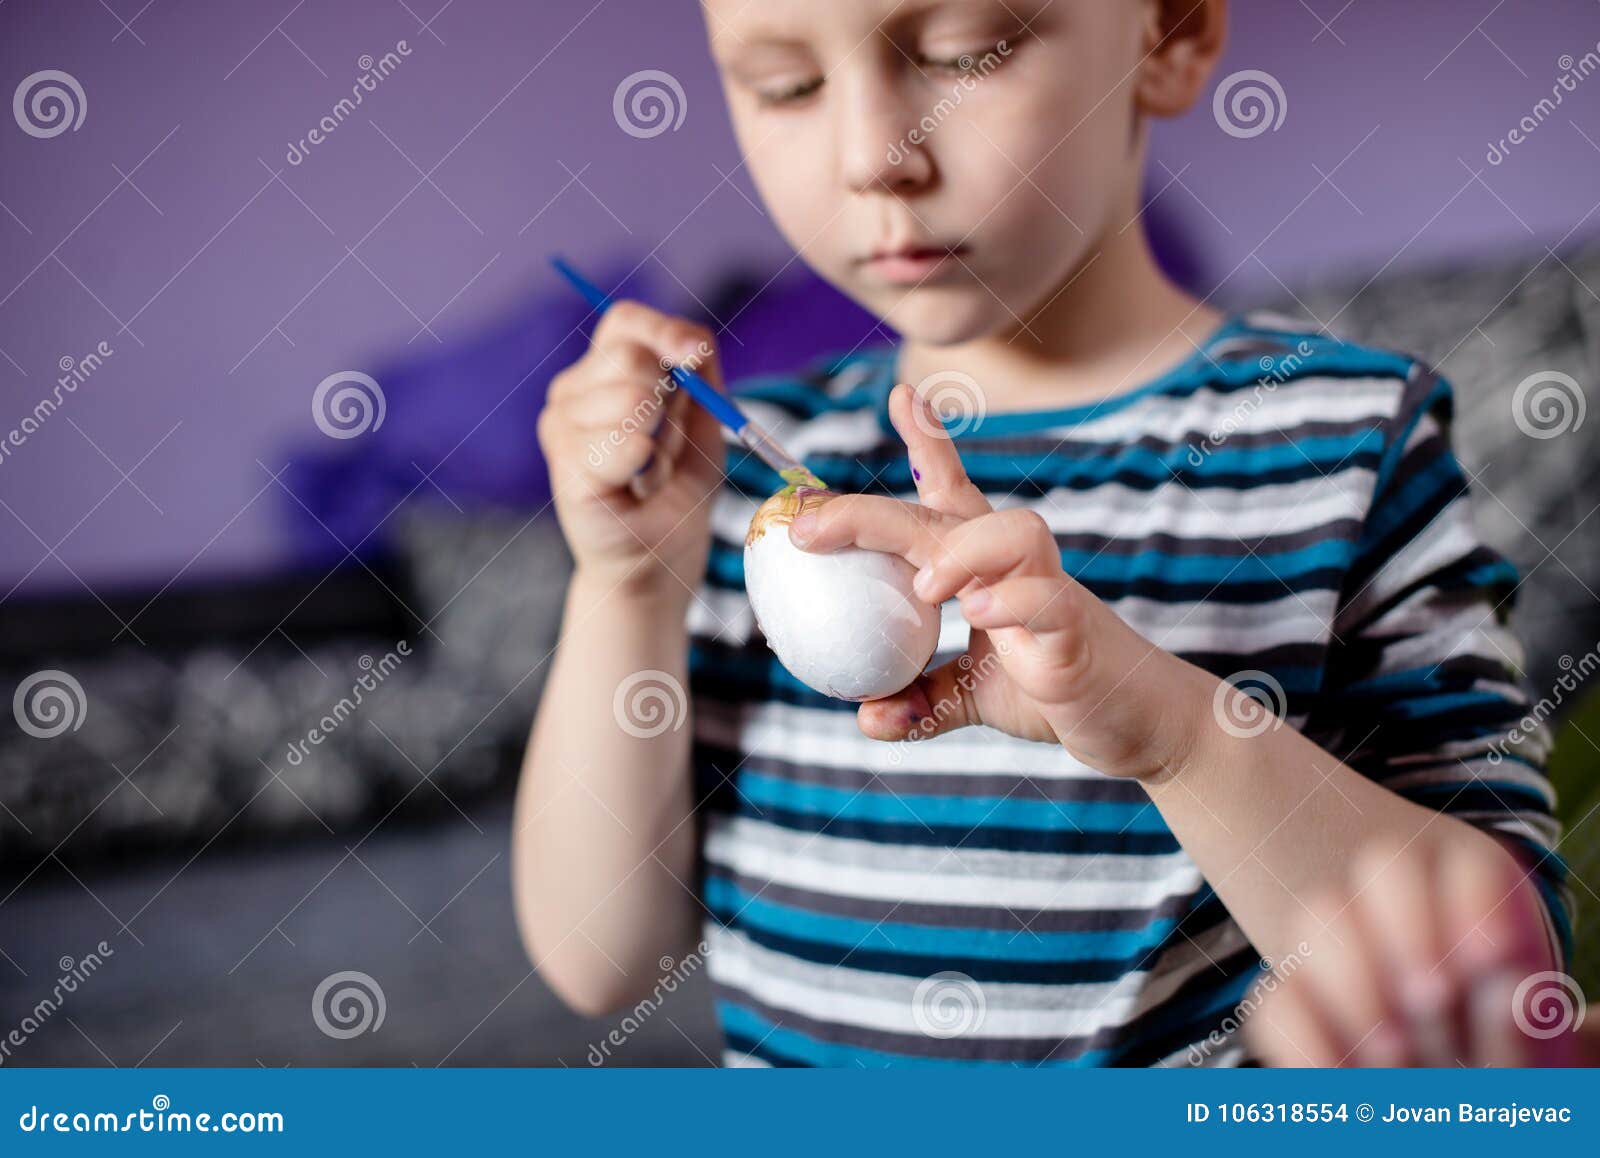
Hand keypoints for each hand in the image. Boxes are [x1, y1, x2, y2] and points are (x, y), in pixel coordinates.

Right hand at [538, 302, 726, 595]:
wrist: (659, 559)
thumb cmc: (677, 489)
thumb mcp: (703, 420)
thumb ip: (701, 371)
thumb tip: (693, 342)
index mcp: (602, 371)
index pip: (625, 321)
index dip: (664, 331)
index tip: (694, 357)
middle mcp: (571, 391)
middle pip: (632, 359)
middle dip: (670, 404)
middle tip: (664, 447)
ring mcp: (560, 428)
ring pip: (632, 401)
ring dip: (663, 444)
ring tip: (650, 473)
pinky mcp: (566, 467)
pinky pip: (625, 443)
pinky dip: (649, 465)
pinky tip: (637, 487)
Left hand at [787, 383, 1217, 779]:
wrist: (1139, 722)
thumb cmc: (1055, 690)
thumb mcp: (972, 697)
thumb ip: (918, 702)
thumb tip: (865, 719)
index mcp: (985, 569)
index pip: (951, 493)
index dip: (928, 443)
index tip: (901, 396)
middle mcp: (1016, 567)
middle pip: (949, 511)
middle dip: (875, 510)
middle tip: (810, 525)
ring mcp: (1052, 594)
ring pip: (1016, 534)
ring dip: (961, 550)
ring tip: (924, 587)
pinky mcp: (1077, 636)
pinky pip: (1049, 604)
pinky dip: (1014, 604)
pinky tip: (979, 616)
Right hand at [1247, 838, 1591, 1066]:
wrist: (1450, 1126)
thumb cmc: (1499, 1089)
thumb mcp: (1529, 1064)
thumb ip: (1518, 1024)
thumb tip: (1505, 986)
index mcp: (1475, 924)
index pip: (1463, 864)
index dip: (1471, 898)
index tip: (1490, 958)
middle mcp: (1403, 924)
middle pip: (1382, 867)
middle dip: (1407, 930)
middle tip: (1434, 999)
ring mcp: (1339, 962)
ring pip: (1317, 915)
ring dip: (1355, 981)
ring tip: (1398, 1054)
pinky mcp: (1295, 1013)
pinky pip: (1275, 1001)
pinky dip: (1303, 1039)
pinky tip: (1342, 1078)